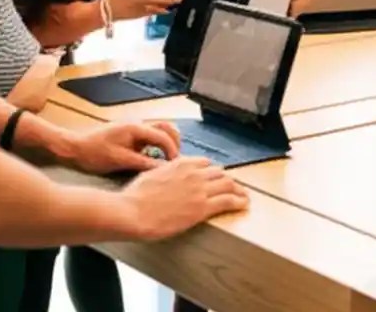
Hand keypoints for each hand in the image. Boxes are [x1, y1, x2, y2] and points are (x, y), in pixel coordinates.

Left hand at [67, 120, 181, 174]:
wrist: (73, 148)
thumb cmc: (93, 154)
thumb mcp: (120, 161)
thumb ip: (144, 163)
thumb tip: (164, 169)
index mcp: (136, 128)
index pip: (164, 136)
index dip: (172, 151)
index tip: (175, 166)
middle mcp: (137, 124)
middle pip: (166, 127)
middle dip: (174, 143)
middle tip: (174, 160)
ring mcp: (133, 128)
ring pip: (159, 130)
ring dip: (166, 143)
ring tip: (165, 160)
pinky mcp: (129, 134)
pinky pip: (149, 136)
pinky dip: (156, 145)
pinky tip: (150, 158)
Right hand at [120, 157, 249, 240]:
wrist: (131, 212)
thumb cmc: (133, 197)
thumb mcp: (149, 175)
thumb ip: (163, 173)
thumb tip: (164, 175)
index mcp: (181, 164)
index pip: (205, 163)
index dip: (212, 172)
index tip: (215, 179)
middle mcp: (193, 173)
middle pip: (219, 173)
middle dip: (227, 181)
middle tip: (233, 189)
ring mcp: (199, 189)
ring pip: (228, 184)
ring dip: (238, 190)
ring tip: (243, 196)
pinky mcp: (202, 207)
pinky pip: (228, 201)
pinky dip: (239, 202)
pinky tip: (244, 205)